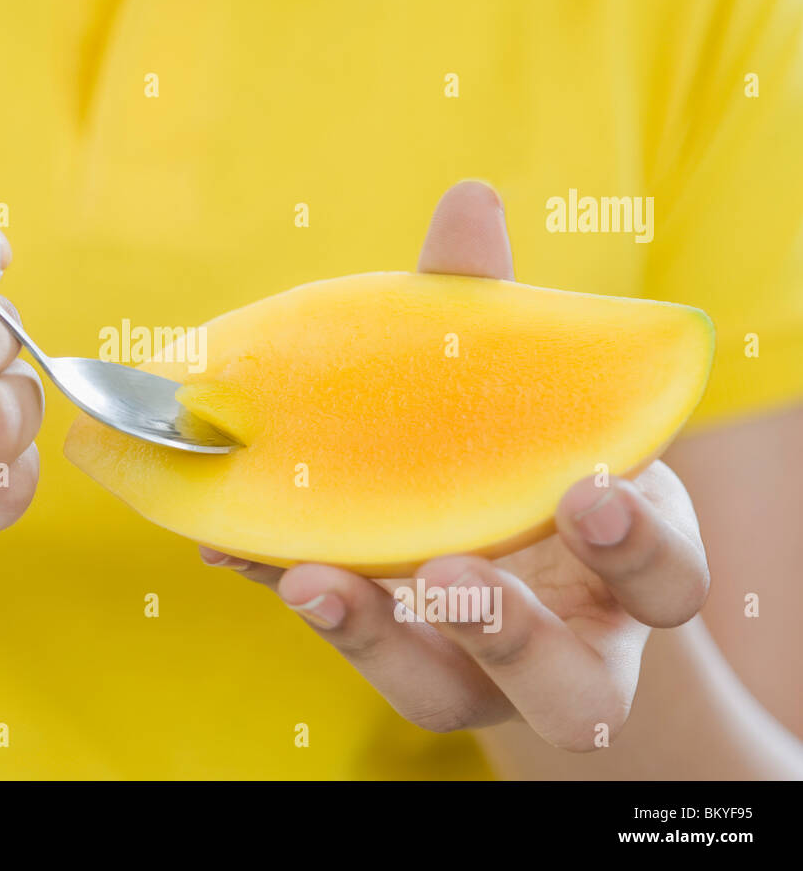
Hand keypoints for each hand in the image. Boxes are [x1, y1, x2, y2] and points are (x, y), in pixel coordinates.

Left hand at [201, 181, 709, 750]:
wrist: (507, 567)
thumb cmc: (525, 462)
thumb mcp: (524, 396)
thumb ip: (501, 309)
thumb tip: (467, 198)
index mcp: (624, 575)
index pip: (665, 582)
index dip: (640, 551)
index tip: (592, 491)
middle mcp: (566, 648)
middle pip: (570, 691)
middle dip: (513, 636)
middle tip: (453, 573)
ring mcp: (469, 676)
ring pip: (448, 703)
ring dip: (380, 643)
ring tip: (312, 578)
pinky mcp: (393, 662)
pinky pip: (347, 646)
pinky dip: (299, 595)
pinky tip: (237, 544)